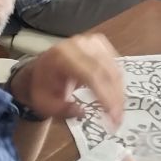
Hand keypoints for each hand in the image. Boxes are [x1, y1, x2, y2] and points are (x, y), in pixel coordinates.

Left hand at [8, 34, 124, 129]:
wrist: (41, 69)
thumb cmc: (43, 87)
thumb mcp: (45, 103)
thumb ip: (62, 110)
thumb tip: (82, 112)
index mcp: (62, 56)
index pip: (91, 74)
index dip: (105, 95)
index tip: (113, 116)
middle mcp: (79, 45)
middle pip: (105, 70)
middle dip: (115, 96)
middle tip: (118, 118)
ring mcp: (90, 42)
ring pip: (113, 67)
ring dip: (118, 91)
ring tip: (118, 111)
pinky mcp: (99, 43)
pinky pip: (114, 64)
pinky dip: (117, 82)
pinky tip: (116, 96)